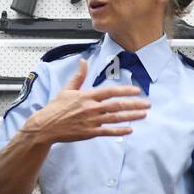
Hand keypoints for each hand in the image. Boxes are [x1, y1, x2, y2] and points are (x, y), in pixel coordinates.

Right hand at [23, 59, 148, 142]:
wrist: (46, 126)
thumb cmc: (56, 108)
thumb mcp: (67, 89)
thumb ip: (78, 76)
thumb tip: (83, 61)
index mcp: (87, 96)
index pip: (110, 91)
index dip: (125, 91)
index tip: (137, 90)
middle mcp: (92, 108)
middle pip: (117, 105)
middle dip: (134, 104)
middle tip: (147, 104)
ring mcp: (92, 121)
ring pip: (116, 118)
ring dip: (131, 116)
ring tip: (144, 114)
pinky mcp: (90, 132)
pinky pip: (108, 131)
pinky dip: (120, 130)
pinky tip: (130, 129)